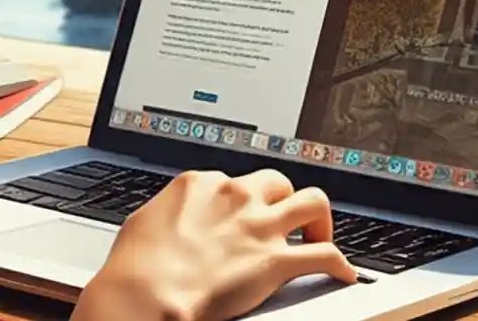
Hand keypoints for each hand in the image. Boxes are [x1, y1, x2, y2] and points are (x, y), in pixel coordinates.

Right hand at [71, 169, 356, 320]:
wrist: (144, 296)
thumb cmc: (134, 269)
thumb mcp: (142, 224)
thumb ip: (169, 215)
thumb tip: (172, 222)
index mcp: (200, 184)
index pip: (234, 180)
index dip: (241, 201)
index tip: (243, 217)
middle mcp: (234, 195)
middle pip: (277, 183)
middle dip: (284, 202)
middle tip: (283, 224)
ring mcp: (258, 226)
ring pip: (313, 203)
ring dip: (320, 221)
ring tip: (320, 237)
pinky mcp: (275, 261)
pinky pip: (325, 256)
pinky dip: (339, 264)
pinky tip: (342, 273)